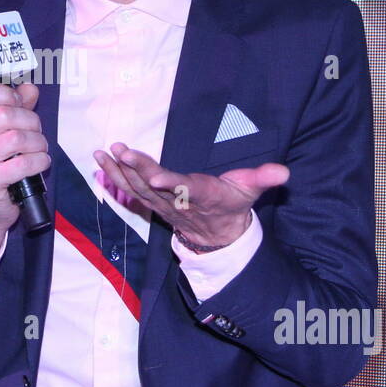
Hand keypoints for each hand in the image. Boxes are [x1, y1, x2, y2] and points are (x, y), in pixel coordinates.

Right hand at [0, 81, 48, 258]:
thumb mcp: (3, 131)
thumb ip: (16, 106)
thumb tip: (30, 88)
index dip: (4, 94)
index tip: (18, 103)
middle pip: (4, 114)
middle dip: (30, 121)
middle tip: (36, 132)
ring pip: (17, 138)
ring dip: (39, 142)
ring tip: (40, 149)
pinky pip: (23, 164)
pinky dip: (40, 161)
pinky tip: (41, 163)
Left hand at [92, 142, 288, 248]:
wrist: (216, 236)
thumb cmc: (232, 205)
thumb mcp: (251, 191)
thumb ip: (263, 179)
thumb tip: (284, 172)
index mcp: (202, 196)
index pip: (184, 190)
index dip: (169, 185)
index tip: (154, 177)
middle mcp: (177, 201)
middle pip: (154, 186)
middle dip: (136, 169)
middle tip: (120, 150)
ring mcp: (161, 204)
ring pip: (137, 188)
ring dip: (118, 170)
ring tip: (103, 152)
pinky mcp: (151, 203)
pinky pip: (129, 190)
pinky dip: (114, 177)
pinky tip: (101, 161)